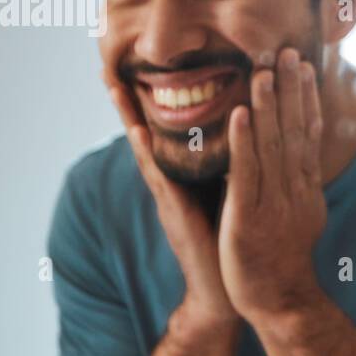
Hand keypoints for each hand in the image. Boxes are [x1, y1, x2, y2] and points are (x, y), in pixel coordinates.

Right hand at [110, 83, 234, 329]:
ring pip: (147, 149)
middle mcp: (173, 182)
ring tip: (114, 87)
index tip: (143, 70)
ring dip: (130, 119)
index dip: (157, 103)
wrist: (228, 287)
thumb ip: (230, 167)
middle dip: (130, 103)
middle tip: (110, 68)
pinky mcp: (175, 212)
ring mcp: (169, 196)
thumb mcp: (232, 195)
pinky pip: (160, 177)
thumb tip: (245, 135)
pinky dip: (149, 154)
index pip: (171, 132)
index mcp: (187, 176)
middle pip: (148, 134)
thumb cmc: (233, 240)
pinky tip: (139, 133)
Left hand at [219, 48, 325, 322]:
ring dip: (268, 105)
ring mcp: (274, 202)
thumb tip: (303, 165)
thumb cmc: (283, 262)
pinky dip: (244, 141)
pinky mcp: (250, 216)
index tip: (304, 66)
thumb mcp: (300, 218)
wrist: (280, 302)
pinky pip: (247, 172)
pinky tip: (239, 113)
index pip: (308, 133)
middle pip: (295, 130)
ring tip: (264, 70)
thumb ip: (298, 188)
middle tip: (288, 51)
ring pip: (272, 144)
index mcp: (305, 188)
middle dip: (291, 89)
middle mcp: (295, 189)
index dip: (306, 98)